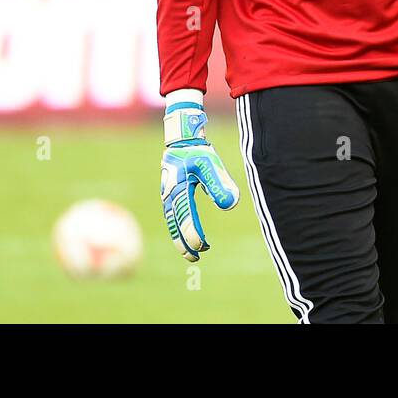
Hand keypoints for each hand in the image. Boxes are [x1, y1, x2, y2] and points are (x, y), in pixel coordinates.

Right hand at [160, 100, 240, 261]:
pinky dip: (178, 228)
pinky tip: (188, 236)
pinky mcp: (169, 194)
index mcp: (179, 188)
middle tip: (195, 258)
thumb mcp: (211, 164)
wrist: (182, 140)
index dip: (193, 233)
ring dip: (180, 238)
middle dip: (184, 242)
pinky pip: (172, 216)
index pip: (186, 216)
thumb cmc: (198, 152)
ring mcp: (167, 195)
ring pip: (171, 222)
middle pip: (174, 224)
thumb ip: (220, 184)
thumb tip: (230, 205)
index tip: (202, 246)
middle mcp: (169, 194)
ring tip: (193, 253)